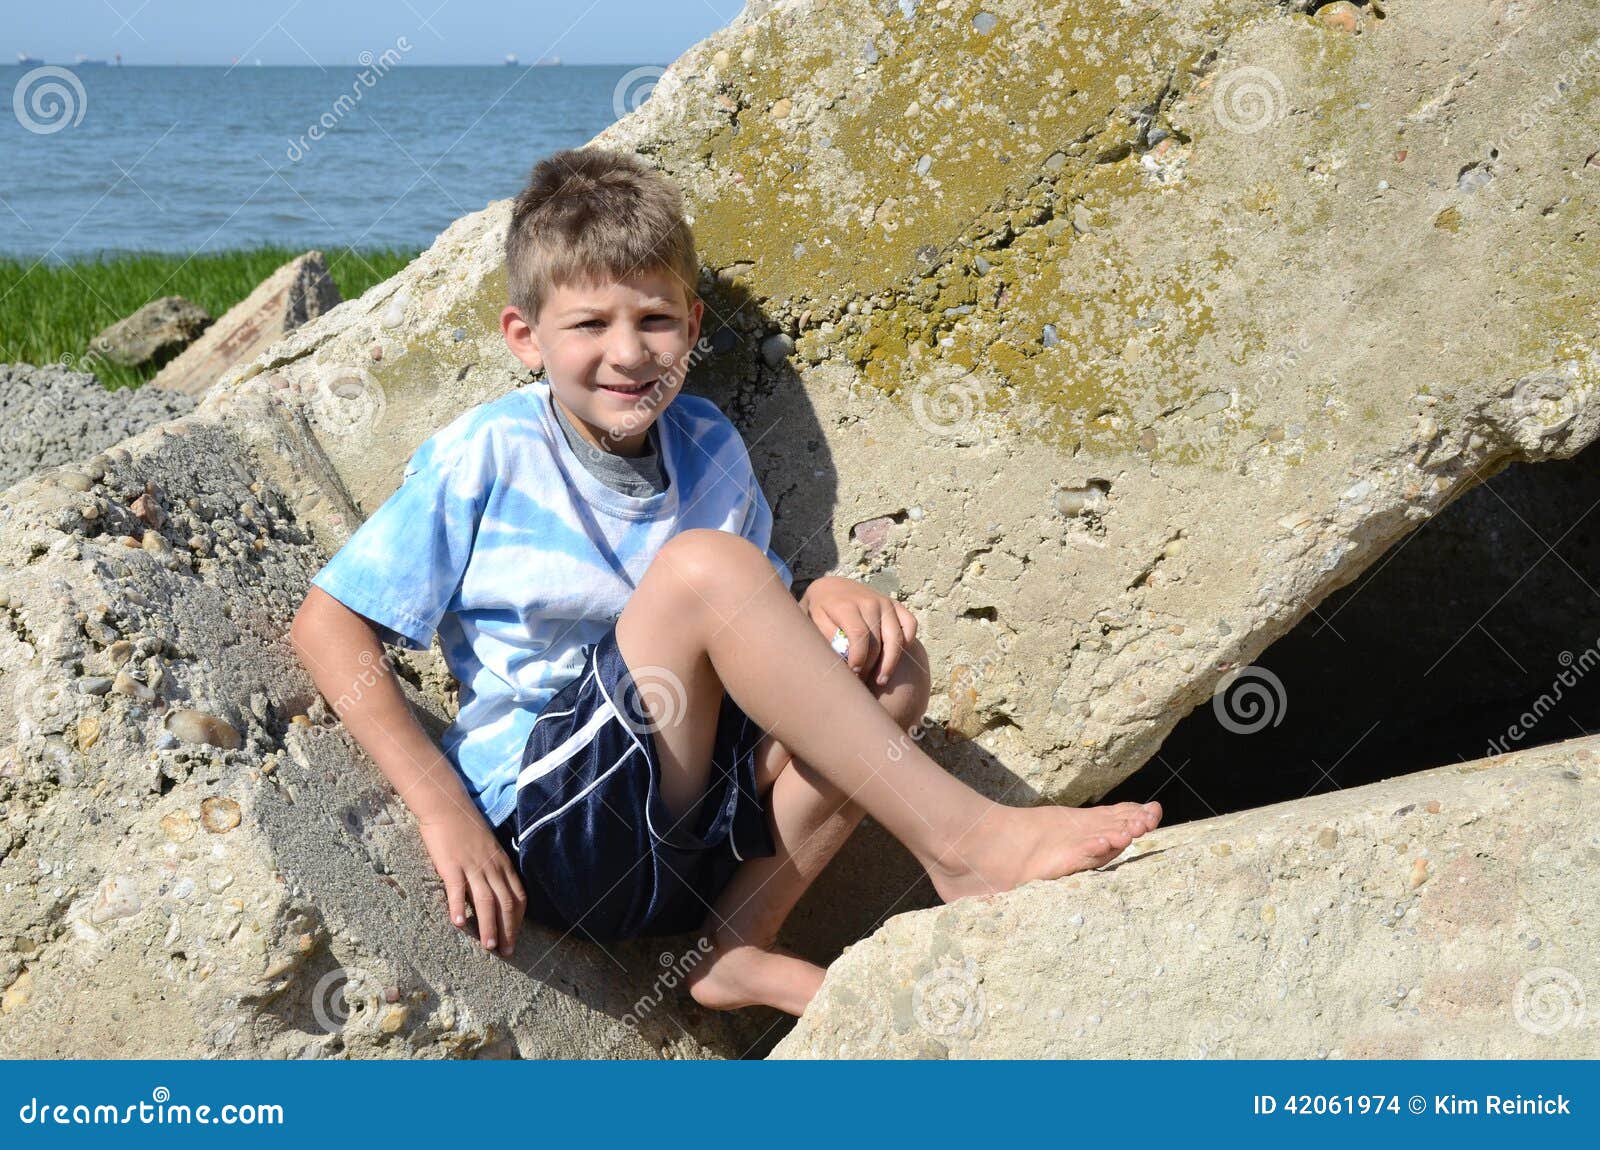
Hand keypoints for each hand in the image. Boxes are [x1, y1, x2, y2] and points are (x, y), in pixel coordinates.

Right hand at [417, 806, 525, 957]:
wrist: (447, 806)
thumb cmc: (467, 827)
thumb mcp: (490, 847)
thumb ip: (495, 868)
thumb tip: (499, 890)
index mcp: (503, 863)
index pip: (518, 896)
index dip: (518, 920)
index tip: (515, 937)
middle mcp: (492, 867)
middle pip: (505, 903)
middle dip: (508, 930)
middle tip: (506, 952)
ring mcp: (472, 866)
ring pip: (486, 902)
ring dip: (489, 927)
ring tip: (489, 947)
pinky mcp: (451, 865)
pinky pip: (457, 890)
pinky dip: (459, 908)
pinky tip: (459, 924)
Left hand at [799, 575, 917, 686]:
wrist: (831, 588)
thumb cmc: (820, 611)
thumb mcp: (813, 621)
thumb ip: (826, 637)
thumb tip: (843, 658)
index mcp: (846, 605)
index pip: (859, 635)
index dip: (859, 658)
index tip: (854, 673)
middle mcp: (869, 601)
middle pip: (878, 641)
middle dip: (871, 666)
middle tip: (862, 682)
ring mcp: (885, 602)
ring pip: (896, 637)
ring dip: (891, 662)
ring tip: (881, 680)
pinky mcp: (895, 604)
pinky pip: (910, 624)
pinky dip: (907, 642)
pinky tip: (896, 656)